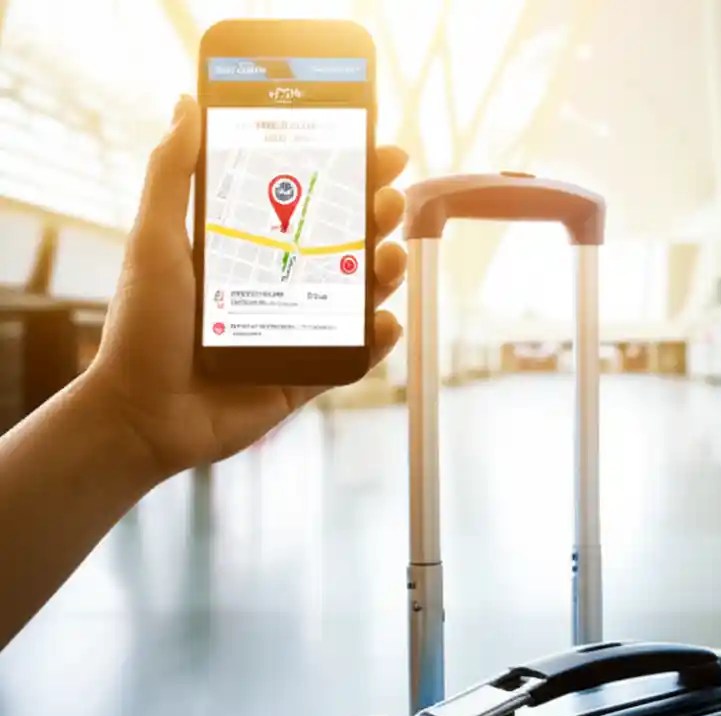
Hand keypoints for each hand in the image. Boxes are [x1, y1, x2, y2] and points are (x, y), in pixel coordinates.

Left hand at [87, 96, 409, 482]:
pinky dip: (378, 339)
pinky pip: (357, 354)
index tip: (379, 149)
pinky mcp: (309, 374)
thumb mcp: (155, 240)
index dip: (350, 172)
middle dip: (377, 215)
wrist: (142, 413)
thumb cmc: (140, 327)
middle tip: (387, 200)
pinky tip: (383, 322)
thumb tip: (186, 105)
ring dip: (387, 270)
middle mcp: (282, 282)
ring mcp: (301, 328)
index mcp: (251, 246)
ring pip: (361, 293)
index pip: (312, 199)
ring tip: (389, 257)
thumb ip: (171, 174)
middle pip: (348, 240)